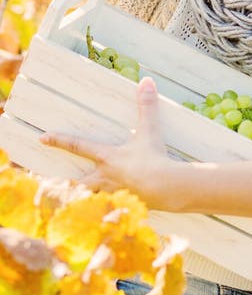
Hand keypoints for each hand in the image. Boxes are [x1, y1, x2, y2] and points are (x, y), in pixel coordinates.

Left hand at [40, 77, 177, 209]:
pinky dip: (109, 210)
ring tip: (84, 202)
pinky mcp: (126, 206)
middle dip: (71, 184)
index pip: (78, 146)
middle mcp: (105, 176)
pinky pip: (111, 208)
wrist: (166, 188)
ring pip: (93, 198)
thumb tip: (147, 81)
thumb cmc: (153, 159)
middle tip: (61, 185)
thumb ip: (147, 106)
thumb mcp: (150, 131)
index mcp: (107, 157)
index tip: (42, 137)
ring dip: (88, 198)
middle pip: (81, 182)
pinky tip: (112, 213)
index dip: (59, 140)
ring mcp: (114, 193)